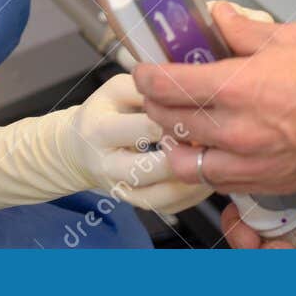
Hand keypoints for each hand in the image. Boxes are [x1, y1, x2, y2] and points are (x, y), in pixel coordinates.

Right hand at [64, 75, 211, 212]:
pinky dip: (193, 194)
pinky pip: (168, 206)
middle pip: (154, 168)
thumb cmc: (104, 112)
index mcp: (100, 131)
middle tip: (212, 139)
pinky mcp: (134, 203)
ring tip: (215, 158)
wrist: (79, 147)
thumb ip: (146, 90)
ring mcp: (121, 190)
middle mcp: (108, 166)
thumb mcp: (116, 89)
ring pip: (164, 195)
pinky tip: (207, 176)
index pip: (144, 128)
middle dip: (186, 153)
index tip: (201, 114)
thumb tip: (184, 94)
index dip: (177, 121)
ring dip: (194, 178)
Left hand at [134, 6, 295, 193]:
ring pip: (184, 161)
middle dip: (156, 103)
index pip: (167, 85)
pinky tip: (213, 147)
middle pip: (169, 122)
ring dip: (175, 142)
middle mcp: (239, 130)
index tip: (144, 67)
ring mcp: (251, 162)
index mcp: (240, 87)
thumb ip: (244, 32)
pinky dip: (204, 166)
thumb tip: (219, 18)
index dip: (146, 74)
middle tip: (162, 89)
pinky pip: (216, 182)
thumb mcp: (291, 38)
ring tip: (183, 124)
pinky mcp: (266, 183)